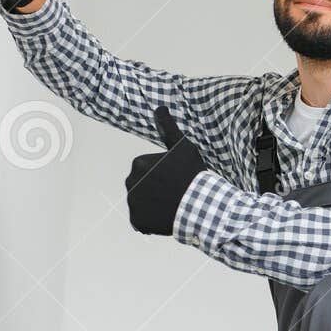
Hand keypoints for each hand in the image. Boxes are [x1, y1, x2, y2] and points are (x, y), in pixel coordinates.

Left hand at [126, 106, 206, 235]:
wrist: (200, 206)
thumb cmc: (192, 175)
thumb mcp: (182, 146)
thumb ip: (168, 127)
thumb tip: (159, 108)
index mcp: (138, 163)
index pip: (149, 170)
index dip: (165, 174)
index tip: (177, 178)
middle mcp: (130, 182)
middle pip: (144, 186)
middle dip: (157, 189)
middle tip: (177, 192)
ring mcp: (133, 204)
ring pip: (144, 204)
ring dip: (155, 206)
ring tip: (173, 206)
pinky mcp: (137, 222)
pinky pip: (143, 221)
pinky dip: (153, 221)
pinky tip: (167, 218)